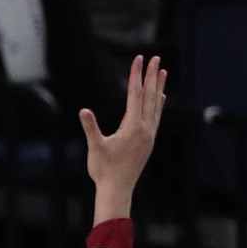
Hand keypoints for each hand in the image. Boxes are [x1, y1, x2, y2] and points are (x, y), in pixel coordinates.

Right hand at [79, 55, 165, 221]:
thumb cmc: (104, 169)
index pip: (135, 94)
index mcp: (132, 127)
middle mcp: (145, 128)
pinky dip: (159, 103)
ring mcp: (149, 135)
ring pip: (156, 105)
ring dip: (159, 87)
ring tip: (162, 72)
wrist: (118, 189)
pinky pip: (156, 116)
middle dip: (152, 76)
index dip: (136, 75)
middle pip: (149, 96)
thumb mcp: (95, 147)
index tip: (139, 59)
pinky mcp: (149, 141)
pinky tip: (160, 97)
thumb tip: (83, 111)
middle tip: (156, 58)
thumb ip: (91, 128)